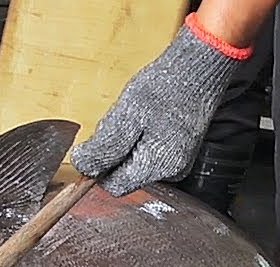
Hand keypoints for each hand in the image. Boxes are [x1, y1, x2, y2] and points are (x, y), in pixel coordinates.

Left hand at [72, 14, 250, 196]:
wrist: (198, 67)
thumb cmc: (166, 87)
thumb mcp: (126, 116)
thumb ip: (103, 148)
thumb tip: (82, 167)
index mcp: (157, 167)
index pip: (114, 186)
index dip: (99, 166)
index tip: (97, 142)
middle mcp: (170, 172)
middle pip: (124, 175)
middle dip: (114, 151)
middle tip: (123, 120)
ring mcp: (177, 163)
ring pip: (134, 163)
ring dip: (126, 143)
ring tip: (137, 116)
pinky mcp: (178, 152)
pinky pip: (147, 153)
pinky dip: (139, 138)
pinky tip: (147, 118)